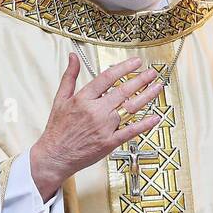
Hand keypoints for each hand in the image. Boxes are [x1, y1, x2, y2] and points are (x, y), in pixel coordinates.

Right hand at [29, 54, 162, 200]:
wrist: (54, 156)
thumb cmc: (57, 129)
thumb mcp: (60, 99)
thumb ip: (69, 76)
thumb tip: (73, 56)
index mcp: (83, 99)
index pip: (107, 77)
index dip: (124, 67)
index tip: (136, 62)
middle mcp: (95, 111)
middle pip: (123, 91)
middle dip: (140, 80)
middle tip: (152, 72)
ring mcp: (104, 127)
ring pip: (130, 108)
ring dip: (146, 96)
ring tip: (157, 87)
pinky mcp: (109, 142)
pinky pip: (130, 131)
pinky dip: (144, 124)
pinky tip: (155, 117)